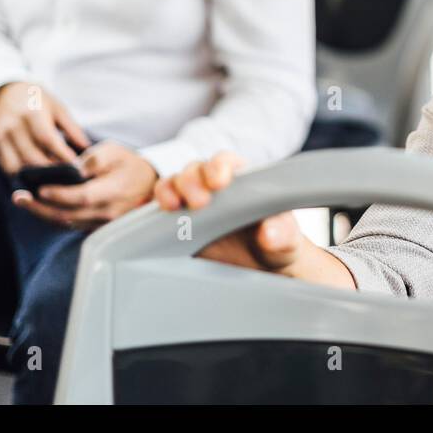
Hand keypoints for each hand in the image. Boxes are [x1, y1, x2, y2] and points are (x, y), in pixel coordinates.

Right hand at [0, 82, 89, 173]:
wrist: (7, 93)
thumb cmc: (37, 101)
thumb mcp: (58, 108)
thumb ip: (72, 129)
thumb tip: (87, 148)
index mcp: (31, 114)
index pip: (47, 139)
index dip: (62, 155)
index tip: (77, 167)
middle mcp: (13, 127)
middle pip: (32, 157)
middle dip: (52, 171)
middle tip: (68, 177)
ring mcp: (1, 138)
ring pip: (18, 167)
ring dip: (36, 176)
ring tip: (53, 177)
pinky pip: (8, 168)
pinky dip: (23, 175)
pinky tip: (37, 175)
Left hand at [14, 141, 156, 230]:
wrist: (148, 184)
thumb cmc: (129, 165)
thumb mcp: (115, 152)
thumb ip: (94, 159)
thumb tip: (72, 168)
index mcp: (114, 191)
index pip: (83, 196)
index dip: (60, 195)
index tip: (40, 188)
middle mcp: (107, 212)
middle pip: (69, 215)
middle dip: (40, 207)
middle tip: (19, 198)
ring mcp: (102, 223)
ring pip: (67, 223)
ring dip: (43, 213)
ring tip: (23, 201)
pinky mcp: (96, 227)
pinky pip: (71, 225)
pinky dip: (53, 216)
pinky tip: (39, 207)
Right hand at [154, 152, 307, 273]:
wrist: (261, 269)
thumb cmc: (277, 245)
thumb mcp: (286, 240)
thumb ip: (282, 234)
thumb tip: (269, 233)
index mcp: (243, 180)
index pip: (226, 162)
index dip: (219, 166)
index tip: (219, 182)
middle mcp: (215, 187)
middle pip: (195, 170)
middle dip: (192, 180)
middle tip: (198, 201)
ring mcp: (193, 203)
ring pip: (174, 185)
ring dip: (169, 190)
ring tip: (172, 205)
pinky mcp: (177, 223)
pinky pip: (158, 210)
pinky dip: (150, 208)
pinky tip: (146, 214)